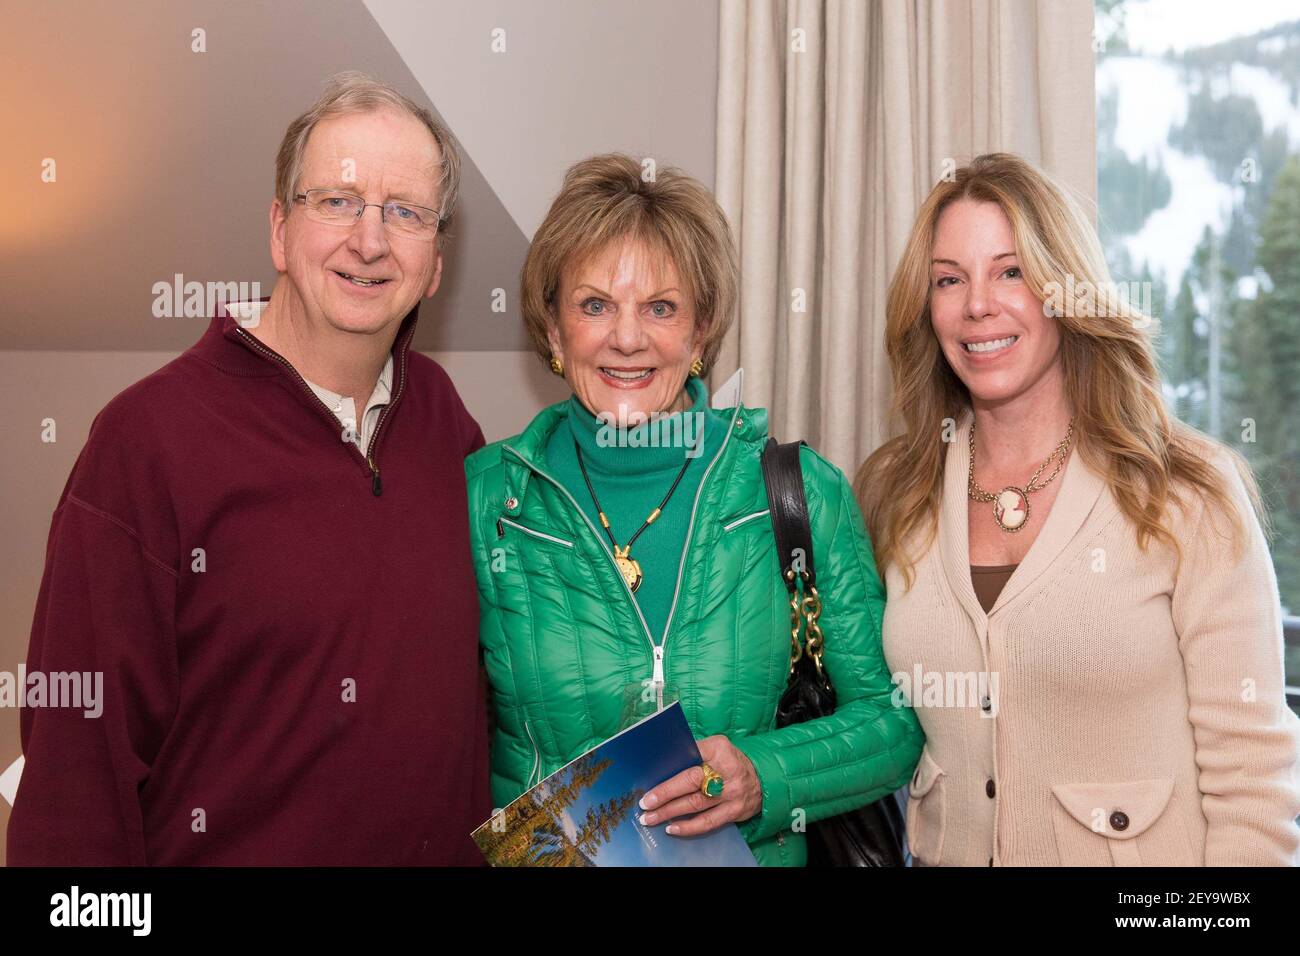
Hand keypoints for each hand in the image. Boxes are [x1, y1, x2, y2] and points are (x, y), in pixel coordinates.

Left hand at [638, 735, 762, 836]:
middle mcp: (727, 770)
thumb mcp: (717, 747)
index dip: (671, 763)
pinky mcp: (734, 811)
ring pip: (695, 804)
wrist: (763, 779)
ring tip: (650, 818)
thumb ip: (694, 752)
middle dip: (665, 793)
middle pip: (691, 781)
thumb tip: (663, 764)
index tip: (651, 773)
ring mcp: (732, 792)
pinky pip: (708, 822)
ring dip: (669, 812)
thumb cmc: (730, 762)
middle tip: (645, 802)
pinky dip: (688, 827)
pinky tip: (671, 828)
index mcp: (719, 748)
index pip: (691, 753)